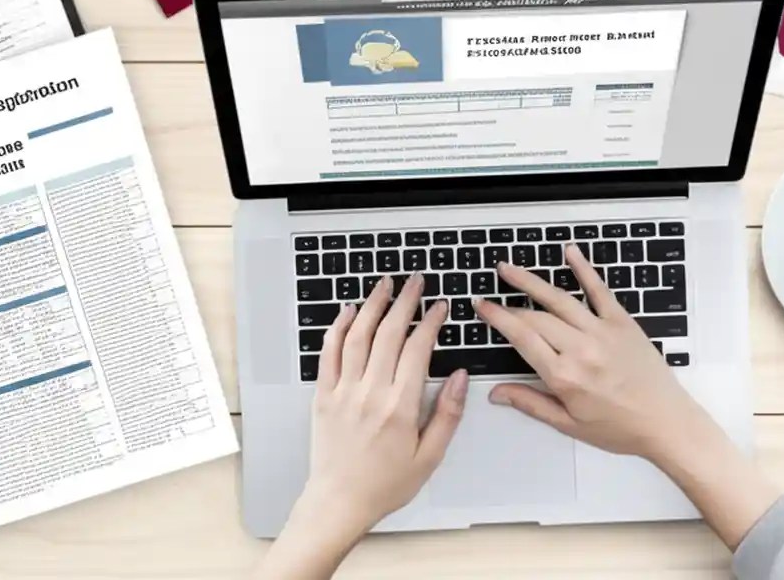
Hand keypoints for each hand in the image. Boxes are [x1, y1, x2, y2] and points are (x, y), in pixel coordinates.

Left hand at [301, 274, 467, 530]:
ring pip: (357, 336)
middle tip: (415, 281)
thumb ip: (447, 414)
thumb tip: (460, 378)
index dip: (430, 322)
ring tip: (384, 285)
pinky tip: (348, 312)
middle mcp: (370, 393)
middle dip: (405, 301)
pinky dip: (338, 328)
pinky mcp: (323, 395)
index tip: (439, 306)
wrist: (338, 502)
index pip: (417, 349)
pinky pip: (329, 353)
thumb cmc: (384, 485)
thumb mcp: (429, 457)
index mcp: (399, 407)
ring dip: (372, 305)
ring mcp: (343, 392)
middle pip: (388, 333)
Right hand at [475, 245, 710, 465]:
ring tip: (509, 269)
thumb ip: (530, 403)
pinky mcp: (623, 323)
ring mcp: (603, 332)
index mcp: (564, 376)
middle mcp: (581, 349)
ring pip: (560, 299)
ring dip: (531, 281)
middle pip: (536, 317)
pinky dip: (584, 269)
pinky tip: (569, 252)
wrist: (666, 423)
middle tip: (491, 297)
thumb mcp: (568, 424)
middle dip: (509, 305)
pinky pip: (600, 290)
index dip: (497, 318)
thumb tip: (496, 393)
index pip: (521, 338)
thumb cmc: (620, 428)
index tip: (482, 306)